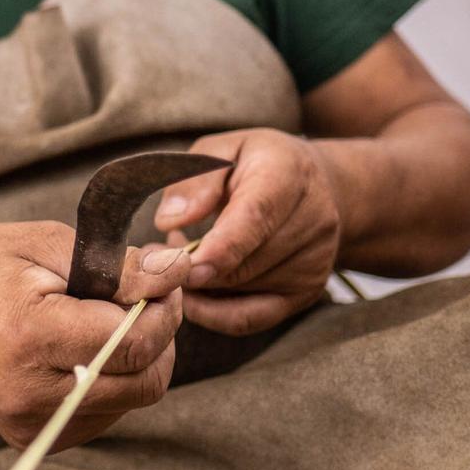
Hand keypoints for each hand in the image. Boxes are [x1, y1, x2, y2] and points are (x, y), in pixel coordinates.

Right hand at [0, 222, 188, 450]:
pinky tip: (84, 351)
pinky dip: (114, 381)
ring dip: (138, 359)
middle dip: (160, 337)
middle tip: (145, 299)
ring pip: (133, 401)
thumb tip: (174, 272)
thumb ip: (114, 264)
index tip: (162, 280)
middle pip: (144, 381)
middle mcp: (30, 393)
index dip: (163, 309)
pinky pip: (107, 414)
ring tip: (105, 320)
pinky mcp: (34, 438)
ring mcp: (31, 424)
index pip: (132, 342)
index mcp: (28, 338)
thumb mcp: (43, 243)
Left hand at [154, 128, 340, 334]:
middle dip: (193, 269)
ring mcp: (314, 262)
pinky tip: (193, 295)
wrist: (313, 184)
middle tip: (154, 256)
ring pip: (242, 292)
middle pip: (245, 264)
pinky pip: (251, 319)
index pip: (256, 218)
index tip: (182, 266)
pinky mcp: (307, 292)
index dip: (219, 248)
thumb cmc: (255, 164)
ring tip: (179, 259)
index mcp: (287, 176)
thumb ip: (195, 180)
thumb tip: (169, 220)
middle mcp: (314, 221)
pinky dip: (213, 314)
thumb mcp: (221, 150)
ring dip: (200, 285)